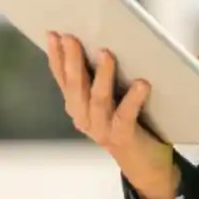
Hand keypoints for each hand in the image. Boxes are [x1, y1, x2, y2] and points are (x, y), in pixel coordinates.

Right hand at [46, 32, 178, 198]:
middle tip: (73, 37)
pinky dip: (133, 99)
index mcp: (77, 106)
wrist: (144, 165)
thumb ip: (99, 76)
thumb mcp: (108, 97)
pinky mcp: (122, 137)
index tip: (54, 34)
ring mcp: (101, 130)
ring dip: (101, 75)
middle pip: (75, 86)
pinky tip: (142, 83)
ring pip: (98, 100)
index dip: (56, 56)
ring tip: (106, 53)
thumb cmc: (127, 122)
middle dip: (73, 60)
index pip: (62, 77)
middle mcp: (83, 118)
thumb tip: (100, 40)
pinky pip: (125, 116)